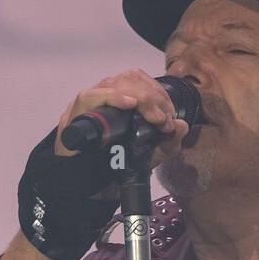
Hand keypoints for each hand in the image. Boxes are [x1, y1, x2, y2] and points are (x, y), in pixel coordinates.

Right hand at [53, 68, 190, 171]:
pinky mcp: (76, 113)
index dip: (159, 93)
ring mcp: (90, 102)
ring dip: (140, 96)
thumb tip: (182, 125)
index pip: (141, 79)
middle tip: (163, 119)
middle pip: (130, 78)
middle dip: (153, 96)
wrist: (93, 181)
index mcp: (122, 96)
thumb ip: (169, 141)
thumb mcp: (152, 153)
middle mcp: (105, 93)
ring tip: (153, 116)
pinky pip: (91, 96)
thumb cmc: (120, 161)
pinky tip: (129, 104)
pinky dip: (112, 97)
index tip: (169, 116)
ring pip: (114, 82)